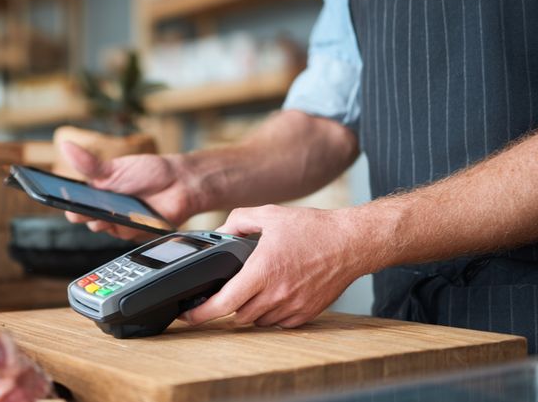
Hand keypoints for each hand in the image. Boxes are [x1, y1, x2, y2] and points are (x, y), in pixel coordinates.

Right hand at [59, 141, 197, 240]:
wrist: (181, 183)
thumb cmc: (148, 172)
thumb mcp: (116, 167)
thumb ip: (89, 163)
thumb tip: (65, 146)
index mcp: (95, 194)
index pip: (70, 201)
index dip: (63, 200)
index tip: (59, 195)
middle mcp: (103, 211)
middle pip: (82, 218)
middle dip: (82, 212)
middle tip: (86, 204)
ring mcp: (118, 224)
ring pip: (101, 228)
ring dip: (104, 219)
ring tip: (112, 208)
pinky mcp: (134, 233)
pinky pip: (124, 235)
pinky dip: (125, 226)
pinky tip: (132, 216)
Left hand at [182, 205, 370, 327]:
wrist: (350, 243)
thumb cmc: (313, 229)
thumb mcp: (270, 214)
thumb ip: (239, 220)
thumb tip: (221, 231)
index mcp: (262, 271)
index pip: (224, 302)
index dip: (201, 312)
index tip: (187, 315)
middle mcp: (276, 293)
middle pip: (237, 314)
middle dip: (227, 305)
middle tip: (227, 291)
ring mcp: (292, 306)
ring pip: (257, 320)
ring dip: (249, 310)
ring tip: (254, 289)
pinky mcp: (306, 314)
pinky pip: (278, 323)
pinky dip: (270, 313)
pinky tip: (274, 295)